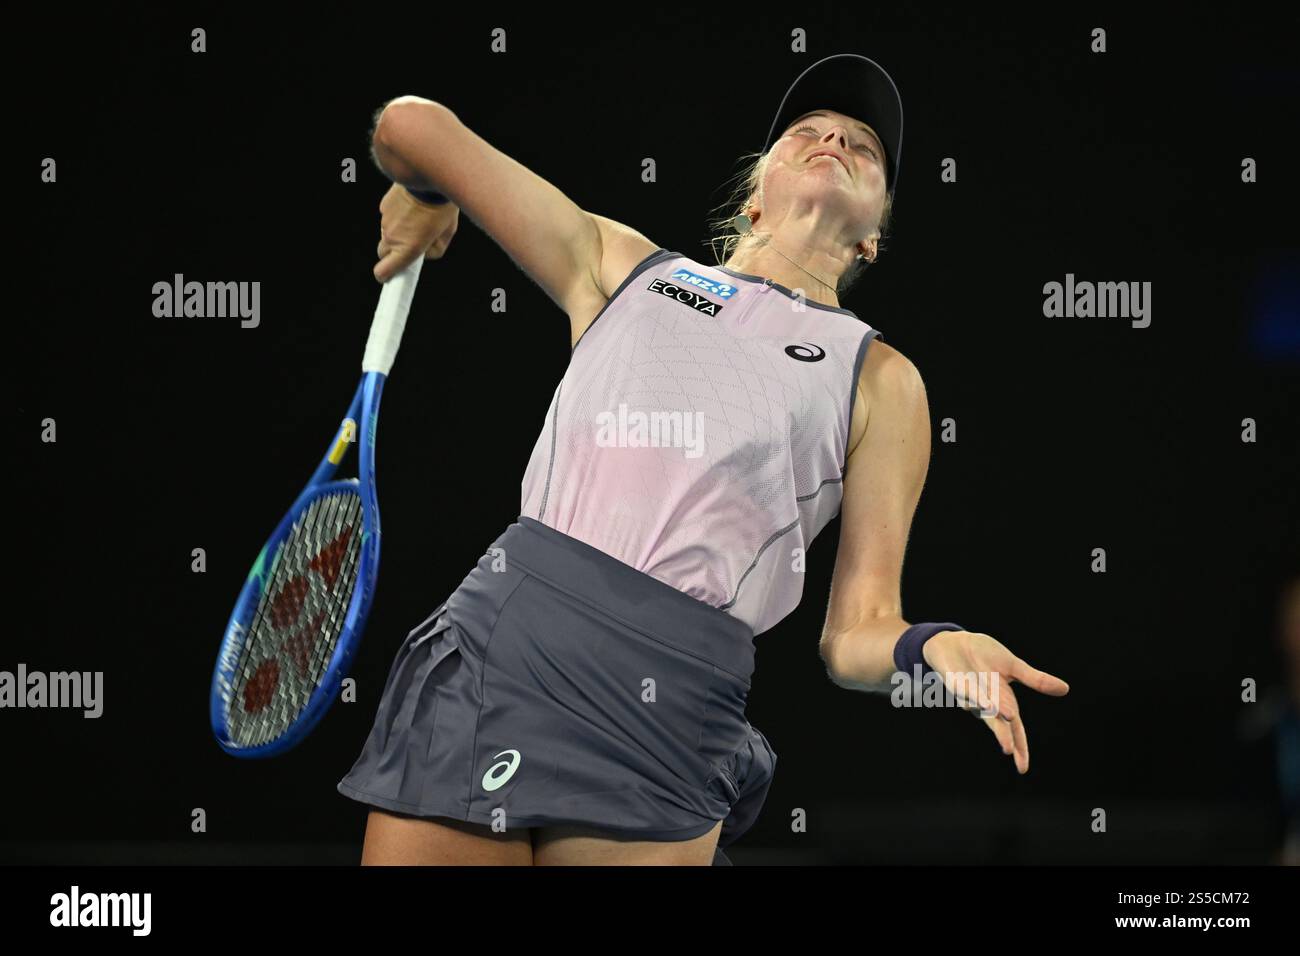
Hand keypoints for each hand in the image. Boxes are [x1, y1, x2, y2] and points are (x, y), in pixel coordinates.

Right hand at [374, 183, 458, 281]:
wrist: (429, 177)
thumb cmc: (442, 208)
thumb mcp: (447, 234)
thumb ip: (435, 250)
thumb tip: (425, 252)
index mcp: (407, 249)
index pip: (383, 272)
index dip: (386, 276)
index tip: (391, 277)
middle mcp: (391, 237)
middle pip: (383, 253)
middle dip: (393, 253)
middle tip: (411, 245)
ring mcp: (385, 221)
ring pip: (386, 234)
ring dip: (397, 233)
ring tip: (417, 220)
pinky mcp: (383, 207)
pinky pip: (387, 218)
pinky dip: (396, 217)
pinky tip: (411, 208)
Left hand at [921, 630, 1069, 774]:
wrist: (956, 641)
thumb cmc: (984, 657)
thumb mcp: (1013, 666)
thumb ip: (1035, 680)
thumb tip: (1065, 689)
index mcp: (1002, 701)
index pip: (1014, 728)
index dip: (1019, 746)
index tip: (1022, 768)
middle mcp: (986, 702)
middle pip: (997, 723)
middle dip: (1004, 735)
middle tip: (1010, 751)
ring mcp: (970, 694)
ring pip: (982, 706)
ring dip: (995, 711)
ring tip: (1008, 716)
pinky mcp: (955, 682)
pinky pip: (966, 691)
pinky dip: (976, 696)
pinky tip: (986, 702)